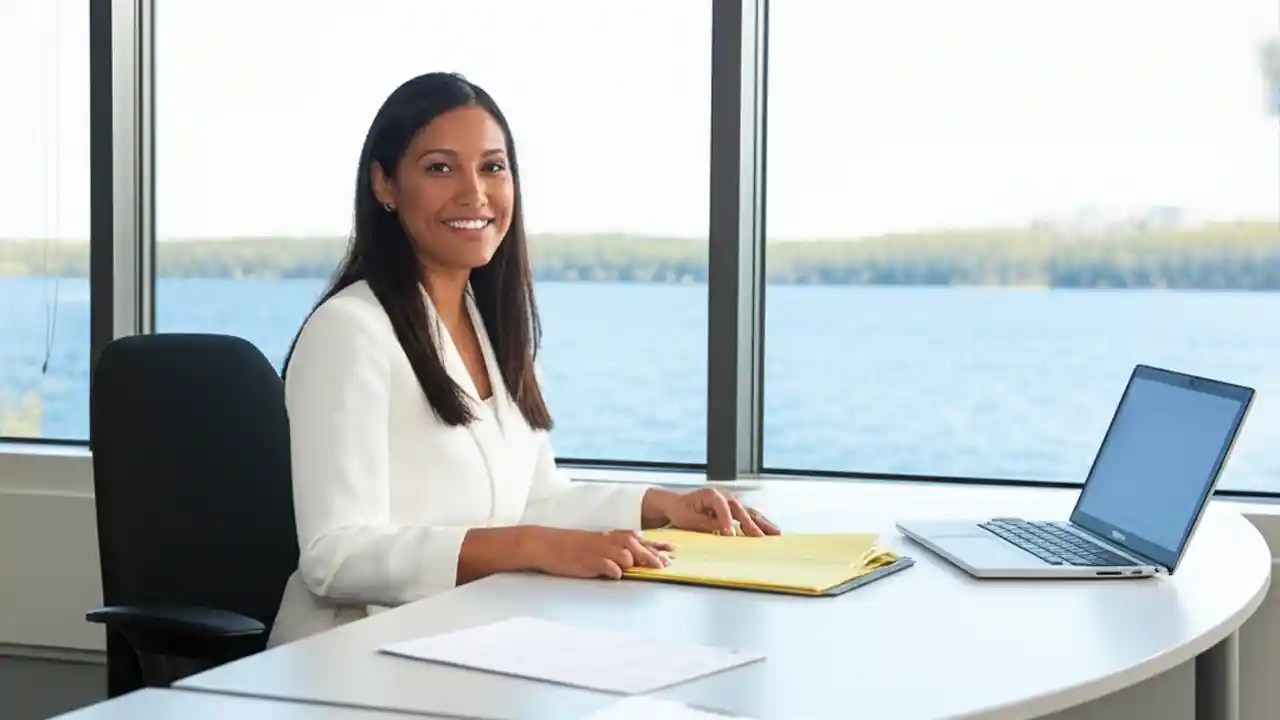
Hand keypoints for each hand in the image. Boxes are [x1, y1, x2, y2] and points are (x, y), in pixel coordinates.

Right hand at [527, 528, 674, 579]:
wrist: (547, 544)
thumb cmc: (572, 546)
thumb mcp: (596, 544)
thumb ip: (615, 549)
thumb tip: (634, 559)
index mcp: (609, 536)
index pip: (638, 539)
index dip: (657, 544)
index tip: (673, 549)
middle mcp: (606, 541)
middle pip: (635, 546)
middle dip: (653, 555)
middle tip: (666, 564)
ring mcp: (597, 551)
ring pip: (624, 554)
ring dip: (637, 562)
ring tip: (650, 571)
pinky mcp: (587, 561)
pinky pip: (605, 565)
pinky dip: (614, 570)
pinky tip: (619, 575)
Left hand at [657, 487, 780, 536]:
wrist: (678, 505)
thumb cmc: (681, 510)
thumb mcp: (688, 518)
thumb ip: (705, 523)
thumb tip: (723, 529)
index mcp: (711, 494)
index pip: (722, 506)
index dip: (726, 519)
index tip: (729, 533)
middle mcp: (724, 496)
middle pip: (741, 509)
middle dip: (751, 524)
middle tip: (760, 537)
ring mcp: (731, 502)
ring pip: (749, 512)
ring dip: (762, 523)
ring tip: (776, 533)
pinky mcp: (734, 510)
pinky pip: (749, 517)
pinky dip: (759, 524)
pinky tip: (770, 532)